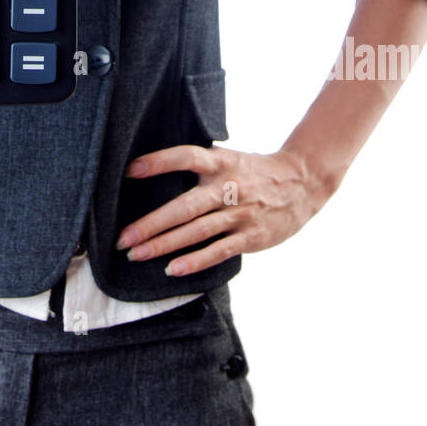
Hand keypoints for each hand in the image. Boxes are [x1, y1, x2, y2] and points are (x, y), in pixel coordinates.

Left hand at [116, 145, 329, 276]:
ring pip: (197, 231)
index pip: (186, 156)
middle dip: (151, 224)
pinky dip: (195, 261)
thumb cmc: (253, 172)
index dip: (159, 162)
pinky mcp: (251, 237)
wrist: (303, 183)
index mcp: (221, 161)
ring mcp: (241, 213)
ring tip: (136, 254)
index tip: (130, 170)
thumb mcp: (228, 159)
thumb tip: (152, 171)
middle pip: (185, 206)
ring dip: (164, 245)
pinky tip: (173, 269)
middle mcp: (228, 186)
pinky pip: (219, 251)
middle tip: (123, 238)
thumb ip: (200, 166)